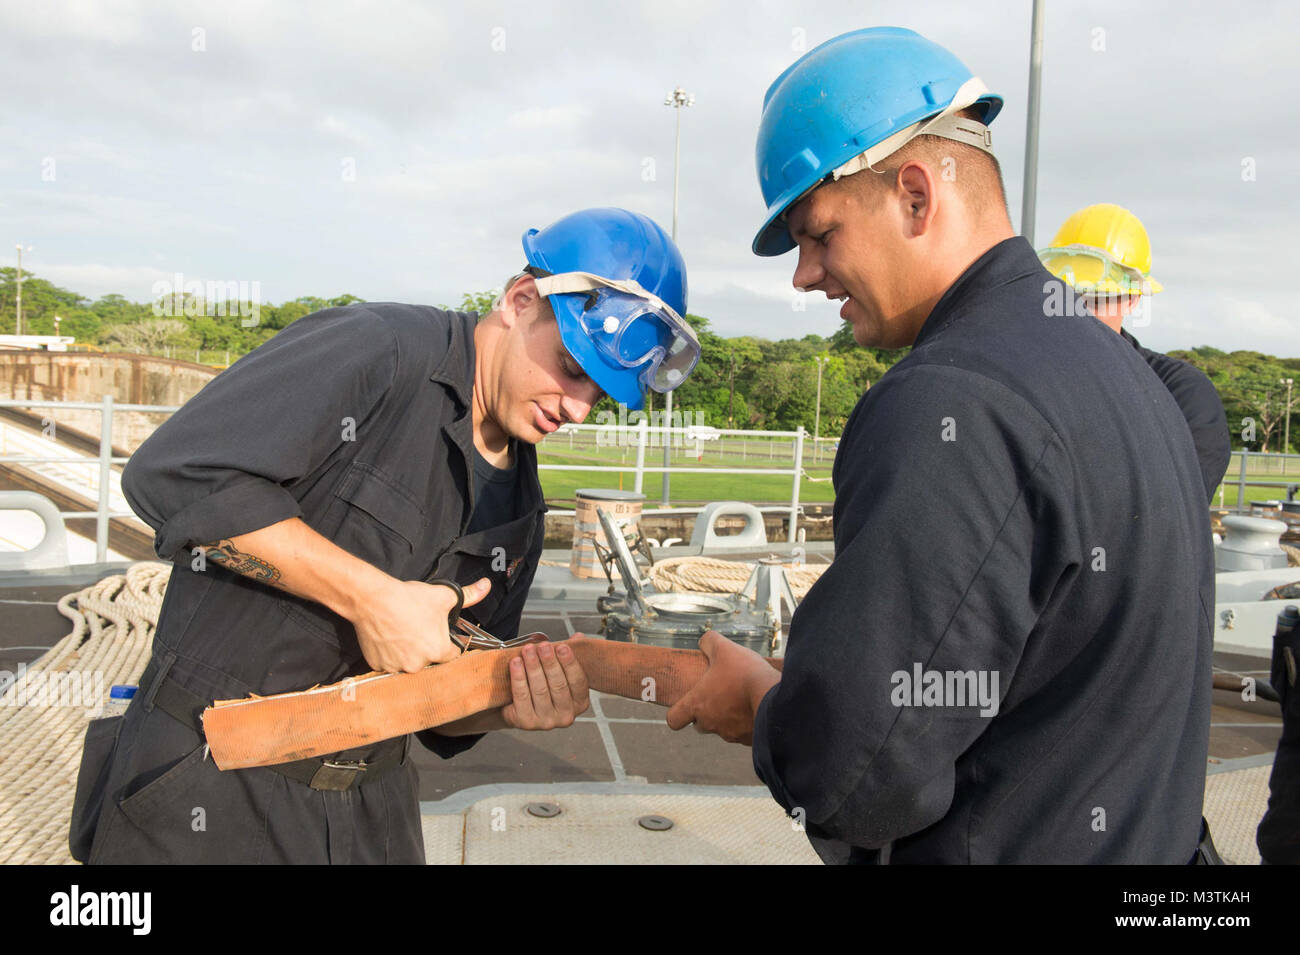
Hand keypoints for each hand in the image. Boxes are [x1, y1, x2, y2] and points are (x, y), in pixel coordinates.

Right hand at [352, 577, 490, 671]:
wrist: (373, 599)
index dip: (447, 643)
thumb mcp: (444, 595)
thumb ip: (469, 595)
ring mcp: (396, 667)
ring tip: (402, 633)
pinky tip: (389, 639)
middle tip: (417, 631)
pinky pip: (388, 665)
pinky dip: (389, 655)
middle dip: (426, 649)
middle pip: (429, 661)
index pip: (451, 655)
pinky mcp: (378, 666)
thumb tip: (486, 585)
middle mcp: (418, 665)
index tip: (439, 635)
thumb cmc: (409, 599)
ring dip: (408, 653)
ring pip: (408, 664)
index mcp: (438, 651)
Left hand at [500, 641, 590, 729]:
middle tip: (543, 646)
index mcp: (580, 703)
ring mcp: (546, 722)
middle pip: (558, 685)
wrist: (517, 708)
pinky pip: (522, 696)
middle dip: (550, 663)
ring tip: (528, 650)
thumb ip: (568, 656)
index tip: (562, 647)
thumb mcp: (559, 672)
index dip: (570, 663)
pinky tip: (516, 663)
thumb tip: (578, 637)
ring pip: (540, 690)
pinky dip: (518, 677)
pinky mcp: (526, 722)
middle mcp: (566, 716)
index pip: (578, 682)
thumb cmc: (544, 687)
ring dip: (533, 667)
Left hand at [665, 630, 781, 744]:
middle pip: (699, 724)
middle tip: (720, 694)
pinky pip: (743, 733)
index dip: (677, 713)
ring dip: (728, 716)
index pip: (674, 719)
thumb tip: (704, 641)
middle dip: (706, 712)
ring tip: (742, 697)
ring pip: (722, 728)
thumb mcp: (725, 649)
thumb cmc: (746, 675)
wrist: (777, 700)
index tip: (685, 704)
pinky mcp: (748, 740)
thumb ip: (710, 643)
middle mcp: (710, 723)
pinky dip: (747, 722)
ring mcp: (730, 734)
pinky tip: (757, 706)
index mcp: (698, 704)